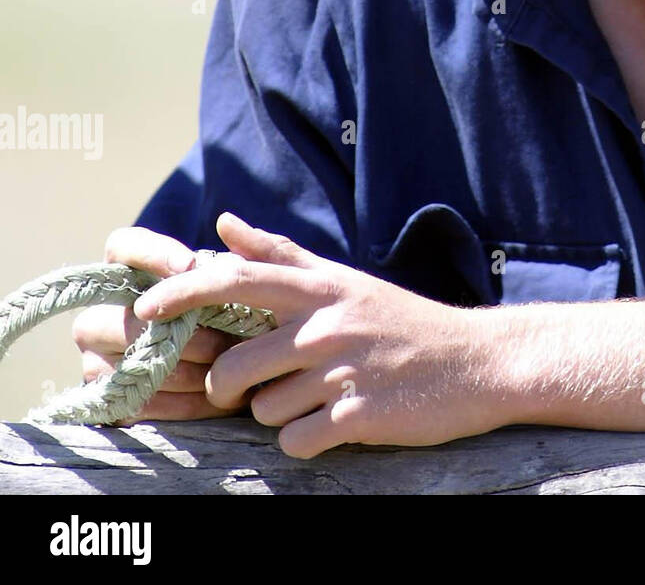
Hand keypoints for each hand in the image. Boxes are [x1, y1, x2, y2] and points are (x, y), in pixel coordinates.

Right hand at [71, 226, 249, 423]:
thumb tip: (226, 222)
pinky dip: (182, 401)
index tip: (191, 266)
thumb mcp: (272, 284)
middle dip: (173, 328)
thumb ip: (255, 252)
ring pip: (129, 361)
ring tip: (231, 368)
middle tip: (221, 337)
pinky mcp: (112, 400)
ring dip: (185, 367)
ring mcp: (100, 359)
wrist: (258, 374)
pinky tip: (218, 400)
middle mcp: (106, 313)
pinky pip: (138, 402)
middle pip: (112, 313)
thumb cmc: (259, 316)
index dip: (151, 254)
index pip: (123, 246)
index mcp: (138, 273)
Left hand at [130, 211, 510, 458]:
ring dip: (278, 415)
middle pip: (233, 366)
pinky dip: (306, 440)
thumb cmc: (401, 321)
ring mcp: (343, 370)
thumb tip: (224, 224)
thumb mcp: (345, 281)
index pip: (234, 281)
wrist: (477, 361)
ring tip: (315, 398)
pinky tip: (334, 422)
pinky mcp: (359, 414)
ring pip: (263, 410)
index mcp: (321, 289)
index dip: (181, 294)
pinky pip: (295, 441)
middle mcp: (327, 324)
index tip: (147, 309)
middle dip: (229, 386)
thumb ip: (281, 256)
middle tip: (252, 386)